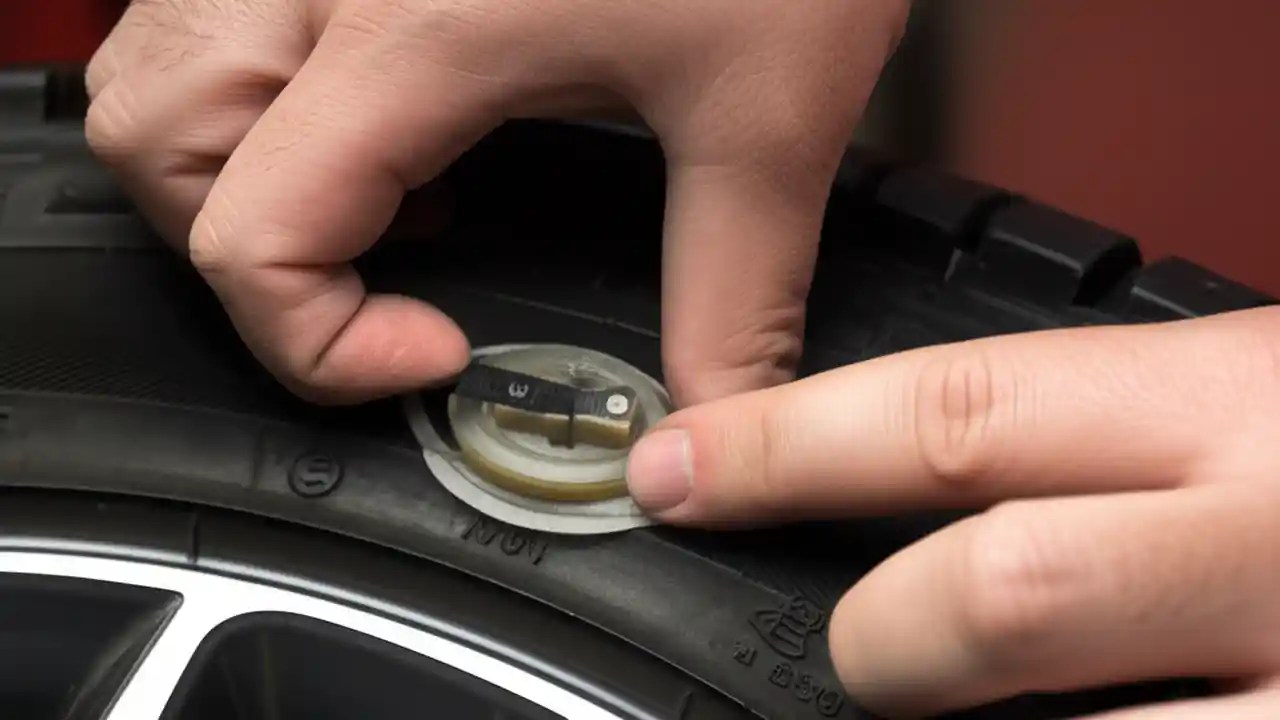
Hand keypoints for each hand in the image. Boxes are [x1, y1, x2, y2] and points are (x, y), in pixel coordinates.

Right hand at [84, 0, 907, 404]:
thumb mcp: (769, 117)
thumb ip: (736, 295)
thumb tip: (709, 416)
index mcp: (417, 32)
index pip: (254, 240)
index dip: (318, 347)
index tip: (430, 356)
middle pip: (160, 151)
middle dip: (252, 260)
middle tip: (386, 287)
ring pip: (160, 65)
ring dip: (233, 168)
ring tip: (386, 196)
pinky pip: (220, 7)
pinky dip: (263, 89)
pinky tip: (388, 109)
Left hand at [626, 307, 1279, 717]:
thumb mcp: (1258, 416)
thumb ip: (1104, 456)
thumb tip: (917, 501)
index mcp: (1238, 414)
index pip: (955, 410)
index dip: (783, 445)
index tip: (677, 467)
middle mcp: (1279, 552)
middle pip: (985, 599)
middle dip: (881, 641)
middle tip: (877, 647)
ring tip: (983, 709)